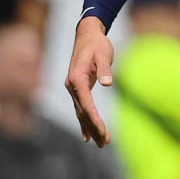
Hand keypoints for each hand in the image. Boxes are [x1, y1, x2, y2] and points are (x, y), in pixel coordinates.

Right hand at [65, 16, 114, 145]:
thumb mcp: (104, 54)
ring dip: (90, 128)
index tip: (102, 131)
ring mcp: (73, 88)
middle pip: (82, 112)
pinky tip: (88, 135)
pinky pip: (80, 108)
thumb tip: (108, 83)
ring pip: (81, 113)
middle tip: (104, 143)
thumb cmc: (97, 45)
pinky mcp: (78, 88)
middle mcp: (71, 86)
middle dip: (93, 128)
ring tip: (101, 143)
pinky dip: (84, 122)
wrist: (87, 35)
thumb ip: (105, 69)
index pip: (86, 104)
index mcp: (77, 79)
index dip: (94, 119)